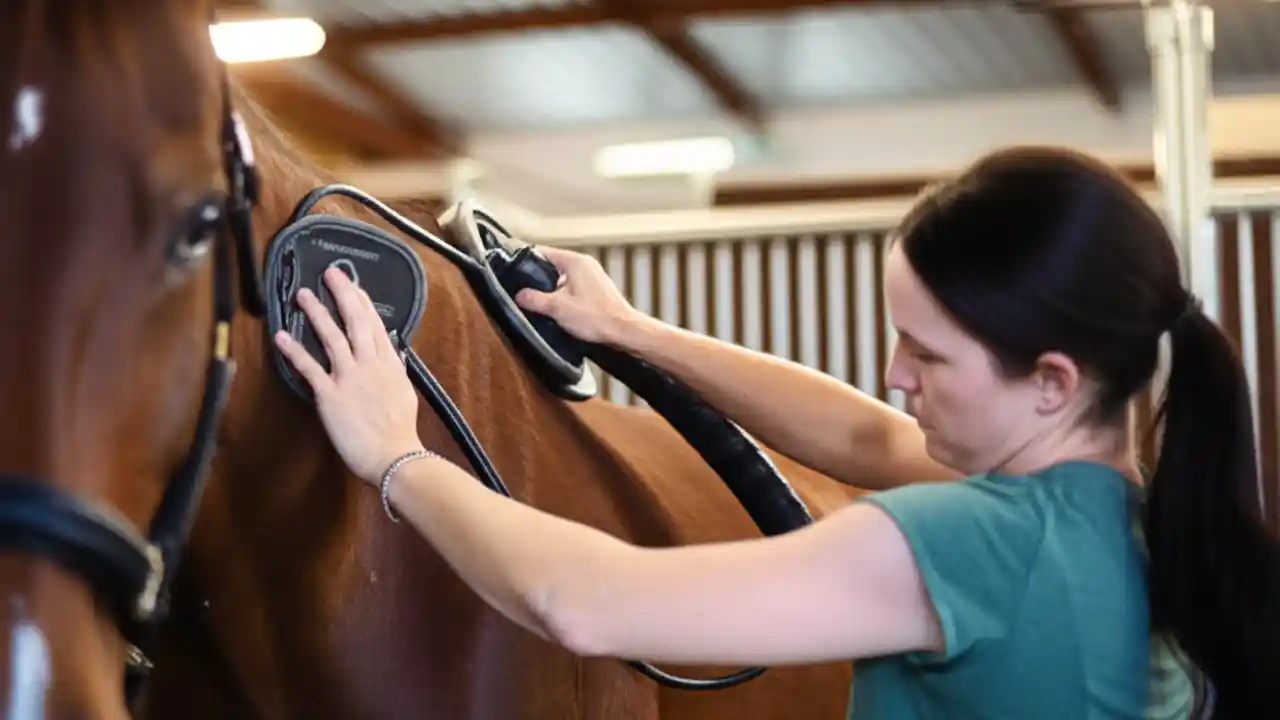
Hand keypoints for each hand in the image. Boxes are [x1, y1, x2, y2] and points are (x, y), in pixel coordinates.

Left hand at [273, 268, 425, 484]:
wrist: (393, 456)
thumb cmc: (400, 431)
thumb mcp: (404, 394)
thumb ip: (395, 371)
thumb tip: (393, 353)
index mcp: (389, 365)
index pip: (375, 326)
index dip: (363, 303)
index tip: (354, 285)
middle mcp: (370, 365)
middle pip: (355, 322)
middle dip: (343, 294)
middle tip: (330, 273)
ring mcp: (350, 378)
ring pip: (332, 337)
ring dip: (317, 313)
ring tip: (303, 294)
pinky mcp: (330, 395)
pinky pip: (310, 368)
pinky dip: (295, 351)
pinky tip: (282, 336)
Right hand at [513, 246, 638, 345]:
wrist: (624, 331)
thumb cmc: (597, 318)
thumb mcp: (557, 308)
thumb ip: (534, 299)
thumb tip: (520, 295)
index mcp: (575, 261)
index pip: (543, 252)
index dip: (527, 262)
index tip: (516, 272)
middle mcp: (585, 264)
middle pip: (553, 266)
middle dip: (539, 281)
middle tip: (528, 294)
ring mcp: (593, 276)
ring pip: (563, 279)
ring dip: (553, 292)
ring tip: (545, 306)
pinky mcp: (597, 290)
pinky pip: (574, 288)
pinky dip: (566, 297)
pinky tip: (562, 312)